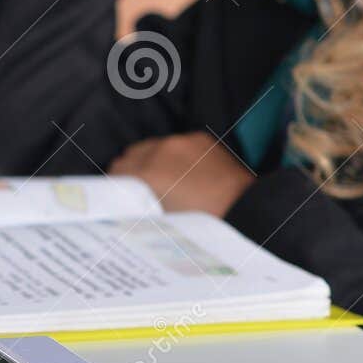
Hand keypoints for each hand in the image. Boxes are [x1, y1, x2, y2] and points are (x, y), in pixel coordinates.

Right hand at [109, 131, 254, 216]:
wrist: (246, 212)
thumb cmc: (202, 225)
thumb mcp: (162, 220)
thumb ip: (138, 204)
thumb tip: (126, 200)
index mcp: (149, 174)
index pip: (116, 170)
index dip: (118, 184)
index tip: (122, 195)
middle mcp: (161, 151)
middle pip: (129, 155)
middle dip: (132, 170)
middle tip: (140, 191)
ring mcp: (181, 141)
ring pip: (151, 147)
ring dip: (152, 160)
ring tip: (164, 180)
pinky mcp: (199, 138)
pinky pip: (175, 143)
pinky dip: (174, 155)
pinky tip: (184, 172)